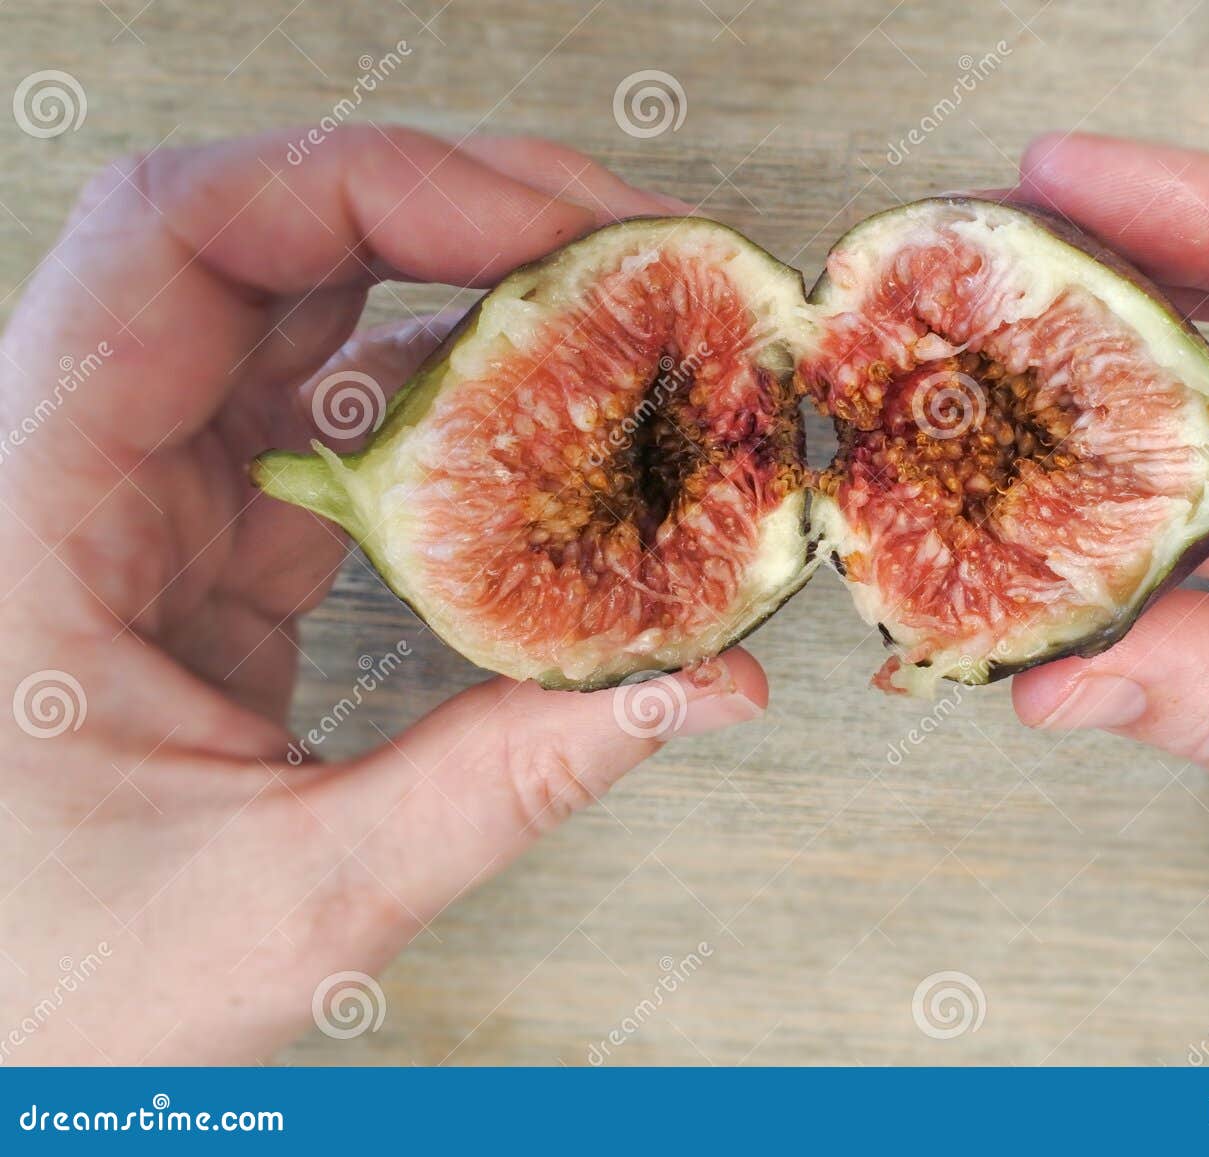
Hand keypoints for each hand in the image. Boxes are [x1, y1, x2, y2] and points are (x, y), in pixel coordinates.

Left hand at [0, 126, 765, 1063]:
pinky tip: (550, 443)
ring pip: (310, 338)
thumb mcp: (287, 904)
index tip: (553, 223)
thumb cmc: (37, 994)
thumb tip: (703, 689)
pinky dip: (455, 425)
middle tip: (632, 250)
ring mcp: (134, 504)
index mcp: (29, 507)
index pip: (182, 239)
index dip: (378, 185)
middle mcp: (70, 467)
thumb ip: (507, 786)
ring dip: (473, 318)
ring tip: (621, 329)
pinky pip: (333, 441)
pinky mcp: (193, 553)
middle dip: (466, 220)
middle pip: (268, 251)